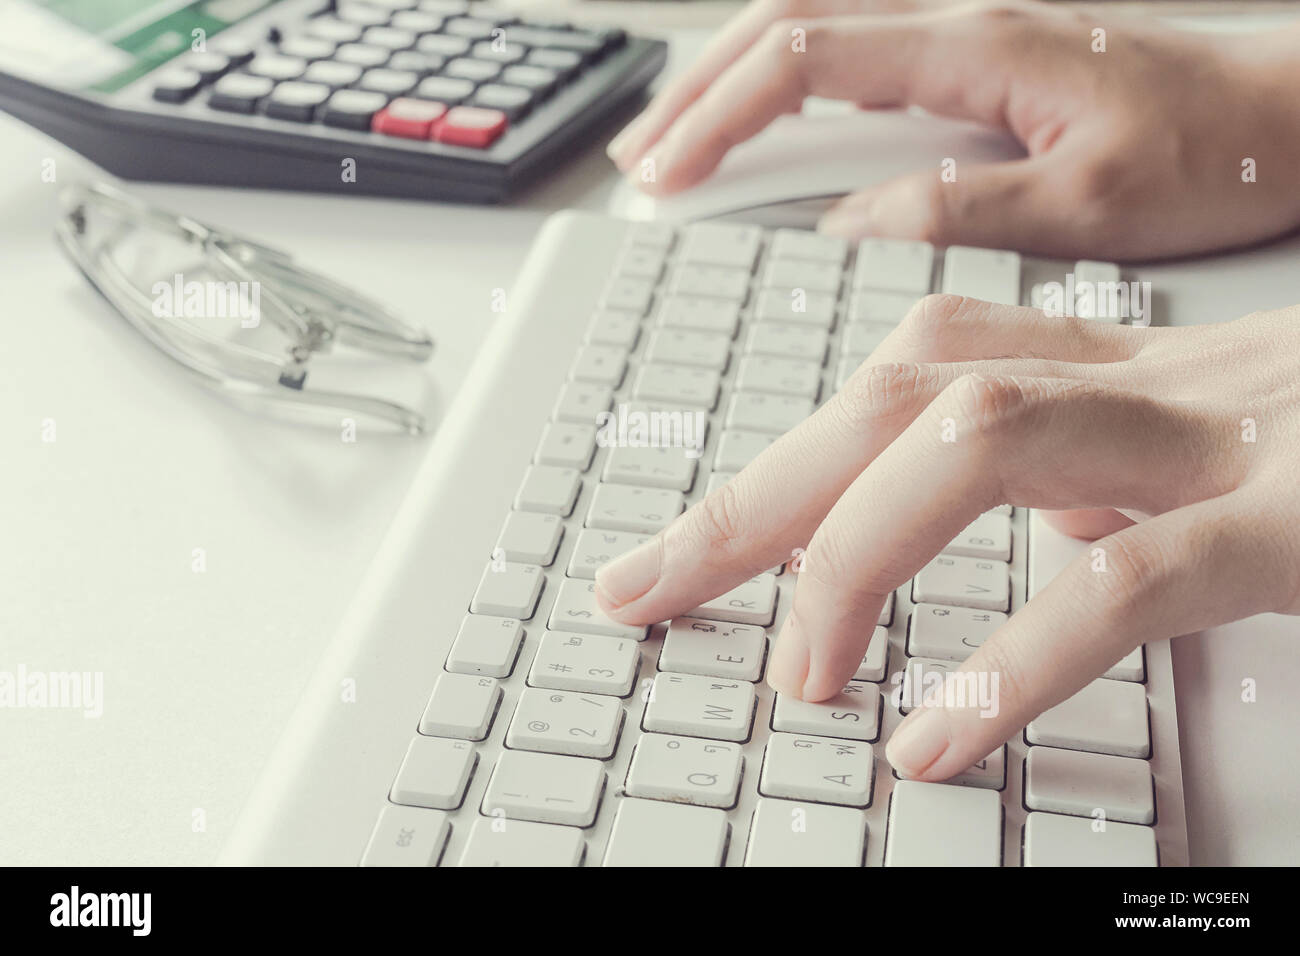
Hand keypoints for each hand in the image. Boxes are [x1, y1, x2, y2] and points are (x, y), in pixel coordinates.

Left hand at [594, 297, 1299, 780]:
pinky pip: (1131, 579)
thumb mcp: (1185, 450)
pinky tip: (939, 736)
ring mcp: (1221, 443)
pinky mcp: (1298, 523)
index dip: (769, 461)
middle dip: (750, 504)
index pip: (891, 384)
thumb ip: (1071, 473)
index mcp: (1106, 370)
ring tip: (805, 682)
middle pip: (890, 399)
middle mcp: (1141, 386)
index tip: (676, 551)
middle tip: (647, 596)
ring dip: (857, 561)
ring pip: (977, 447)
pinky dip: (1017, 659)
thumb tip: (947, 522)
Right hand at [608, 0, 1299, 258]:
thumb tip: (849, 228)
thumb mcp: (1088, 208)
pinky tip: (764, 117)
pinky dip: (785, 80)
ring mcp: (963, 31)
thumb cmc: (1209, 154)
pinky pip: (850, 48)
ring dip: (730, 76)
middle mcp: (960, 21)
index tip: (666, 175)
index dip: (722, 115)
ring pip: (811, 25)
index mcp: (978, 46)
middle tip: (639, 156)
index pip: (806, 59)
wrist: (1280, 117)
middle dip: (697, 89)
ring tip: (672, 136)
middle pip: (785, 23)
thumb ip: (959, 214)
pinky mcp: (974, 57)